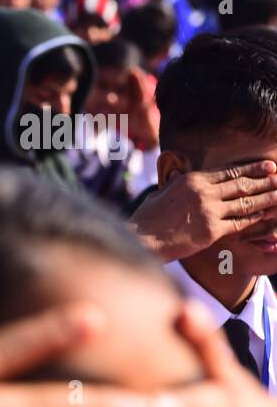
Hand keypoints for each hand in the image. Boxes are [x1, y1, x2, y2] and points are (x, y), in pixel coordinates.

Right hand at [128, 160, 276, 261]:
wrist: (142, 239)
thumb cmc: (146, 219)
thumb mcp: (161, 193)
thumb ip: (176, 185)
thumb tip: (179, 178)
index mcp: (192, 180)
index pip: (229, 172)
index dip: (253, 169)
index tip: (269, 167)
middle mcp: (203, 192)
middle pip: (242, 185)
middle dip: (265, 181)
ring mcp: (209, 211)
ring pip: (246, 203)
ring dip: (267, 198)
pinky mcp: (212, 231)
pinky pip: (240, 222)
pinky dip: (255, 218)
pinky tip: (265, 215)